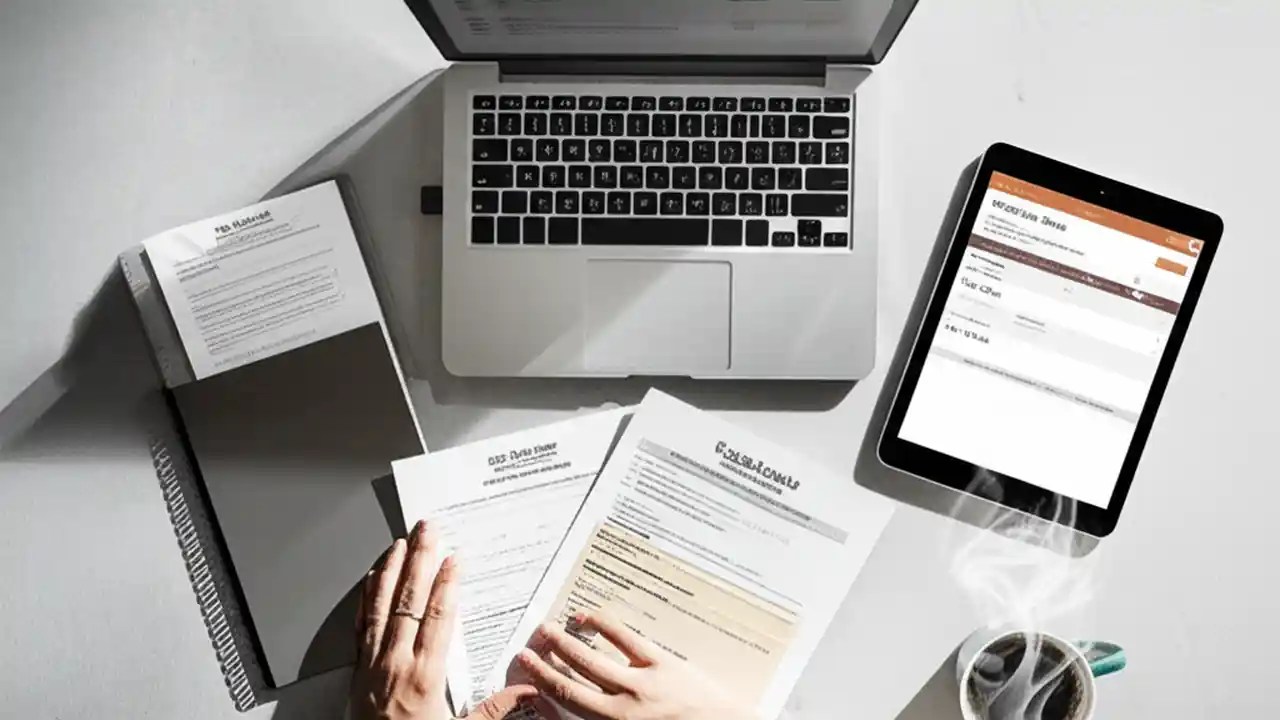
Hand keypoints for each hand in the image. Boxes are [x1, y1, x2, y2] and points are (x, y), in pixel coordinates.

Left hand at [351, 520, 536, 719]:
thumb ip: (494, 708)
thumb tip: (529, 689)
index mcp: (425, 676)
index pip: (437, 617)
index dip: (446, 584)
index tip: (454, 558)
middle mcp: (395, 664)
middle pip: (408, 600)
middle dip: (419, 561)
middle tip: (427, 531)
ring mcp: (372, 664)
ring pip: (380, 606)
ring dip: (390, 570)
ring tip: (399, 543)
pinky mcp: (357, 671)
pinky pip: (360, 625)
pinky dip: (366, 598)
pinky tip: (371, 580)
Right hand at [513, 612, 756, 719]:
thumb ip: (606, 718)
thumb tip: (575, 709)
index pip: (568, 697)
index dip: (542, 680)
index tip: (525, 667)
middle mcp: (623, 702)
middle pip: (575, 675)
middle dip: (548, 659)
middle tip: (529, 644)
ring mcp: (643, 679)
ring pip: (595, 656)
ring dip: (568, 641)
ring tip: (548, 627)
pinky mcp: (664, 663)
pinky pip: (627, 639)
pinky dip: (604, 625)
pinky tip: (589, 617)